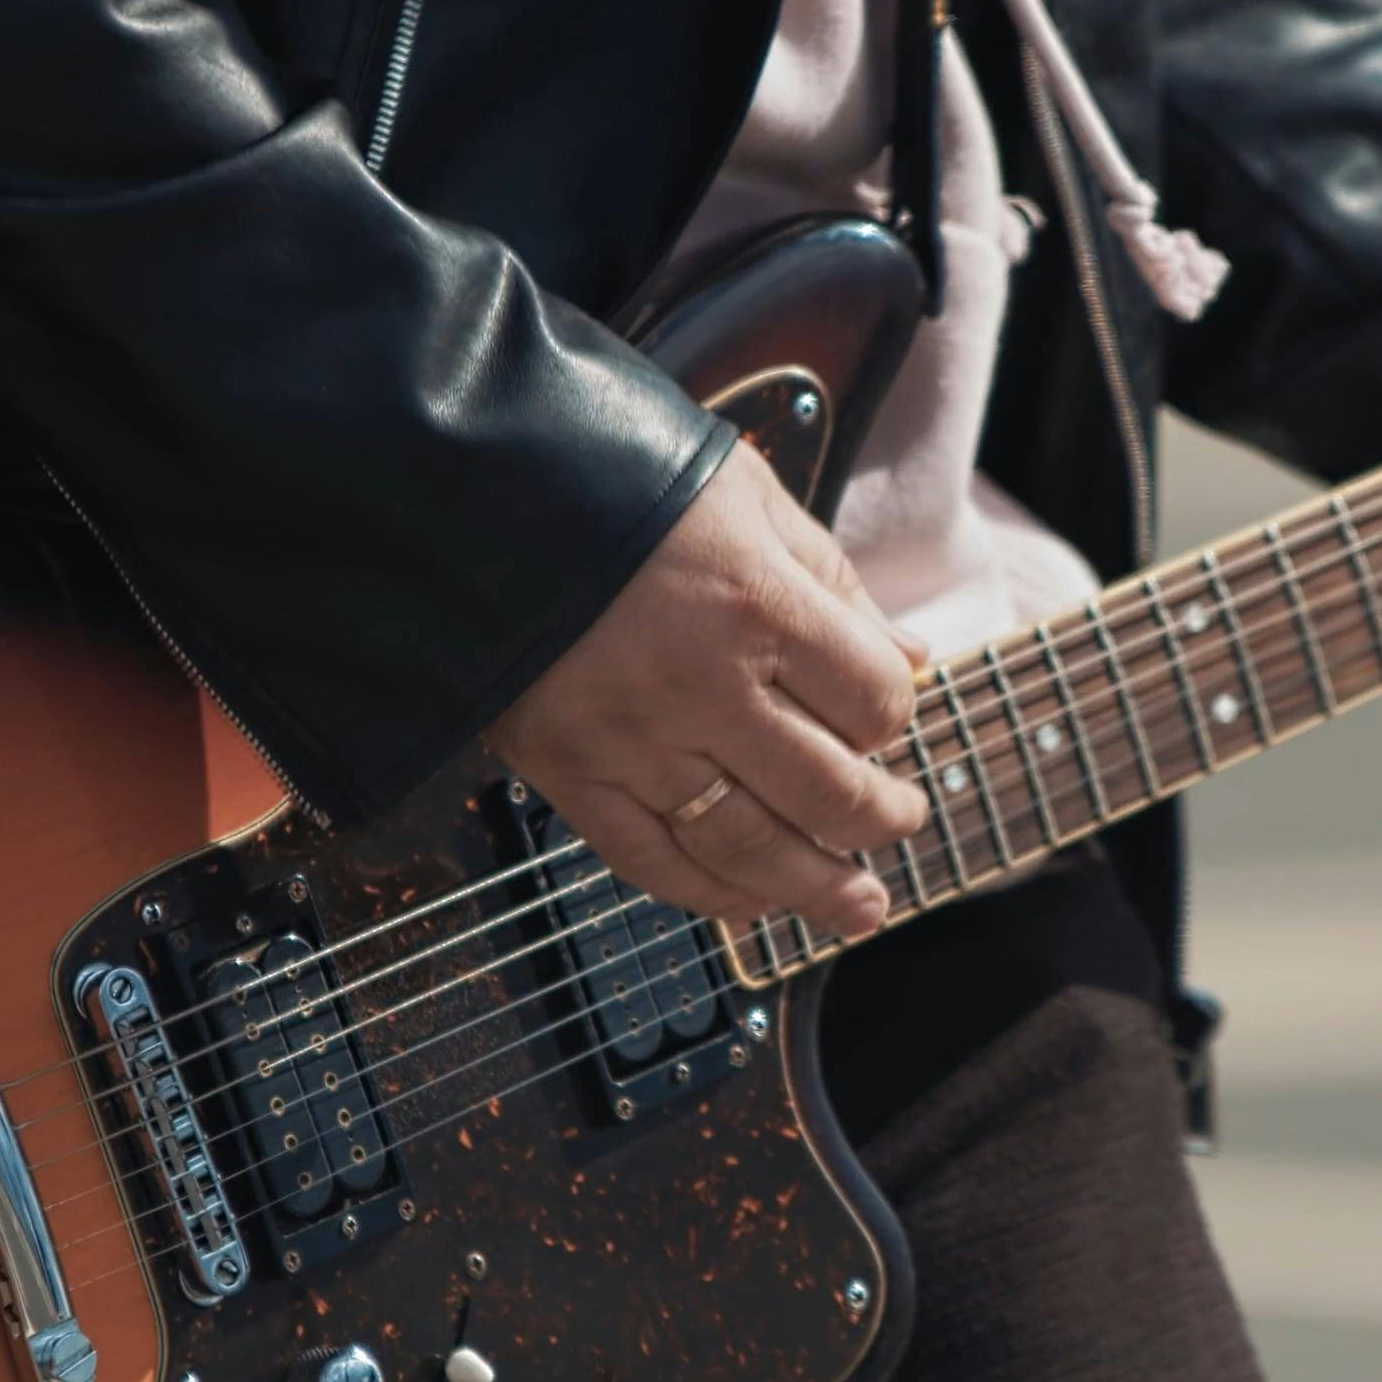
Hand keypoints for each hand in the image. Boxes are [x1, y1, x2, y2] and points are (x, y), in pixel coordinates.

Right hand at [486, 443, 932, 936]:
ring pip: (747, 846)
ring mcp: (632, 740)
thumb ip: (833, 583)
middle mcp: (702, 687)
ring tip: (858, 904)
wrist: (473, 488)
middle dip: (880, 819)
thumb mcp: (749, 498)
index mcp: (759, 604)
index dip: (894, 716)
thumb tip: (908, 659)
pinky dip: (710, 893)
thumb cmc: (623, 477)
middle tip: (900, 821)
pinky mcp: (569, 773)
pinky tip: (753, 902)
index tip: (885, 713)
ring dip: (815, 887)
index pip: (871, 700)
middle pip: (827, 792)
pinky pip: (650, 860)